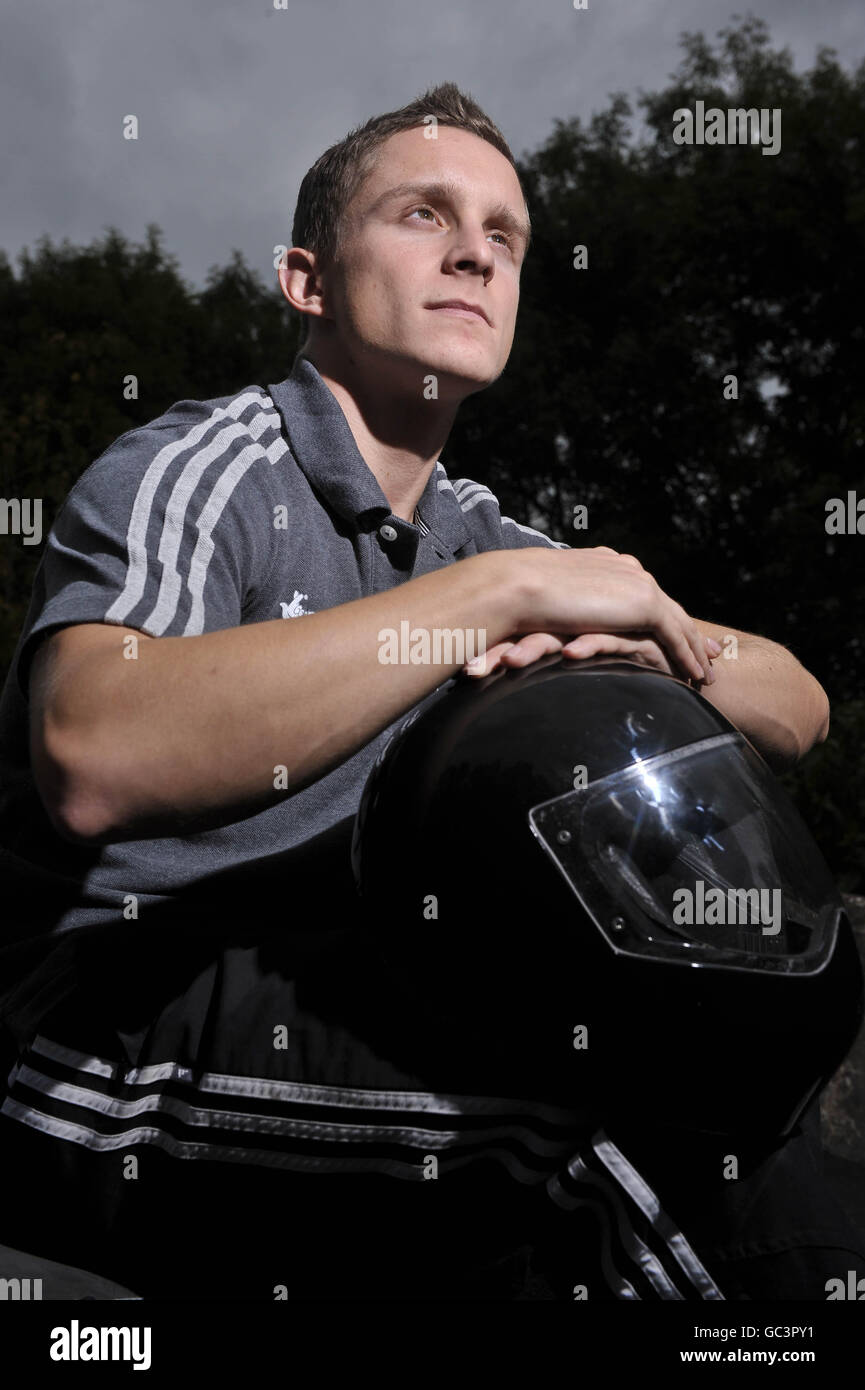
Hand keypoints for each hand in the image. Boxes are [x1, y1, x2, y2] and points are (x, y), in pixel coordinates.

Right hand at [479, 545, 712, 683]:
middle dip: (690, 630)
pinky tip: (696, 676)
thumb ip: (569, 607)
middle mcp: (628, 569)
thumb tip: (562, 624)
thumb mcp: (552, 602)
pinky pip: (675, 635)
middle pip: (669, 605)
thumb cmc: (521, 598)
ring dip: (695, 649)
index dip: (662, 615)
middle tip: (711, 652)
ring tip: (707, 672)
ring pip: (678, 621)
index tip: (676, 632)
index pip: (642, 594)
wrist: (520, 587)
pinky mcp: (645, 603)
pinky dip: (689, 656)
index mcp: (607, 564)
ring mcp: (639, 584)